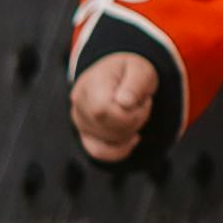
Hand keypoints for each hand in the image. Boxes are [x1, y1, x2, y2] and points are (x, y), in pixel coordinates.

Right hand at [68, 52, 162, 167]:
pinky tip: (132, 139)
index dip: (129, 114)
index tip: (143, 100)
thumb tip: (124, 103)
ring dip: (128, 132)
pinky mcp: (85, 132)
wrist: (121, 74)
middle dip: (133, 122)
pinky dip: (119, 150)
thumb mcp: (141, 71)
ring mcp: (79, 119)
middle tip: (141, 104)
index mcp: (91, 83)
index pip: (102, 111)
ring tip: (134, 114)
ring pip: (104, 142)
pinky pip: (98, 152)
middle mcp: (79, 102)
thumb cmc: (132, 72)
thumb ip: (135, 84)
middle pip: (105, 128)